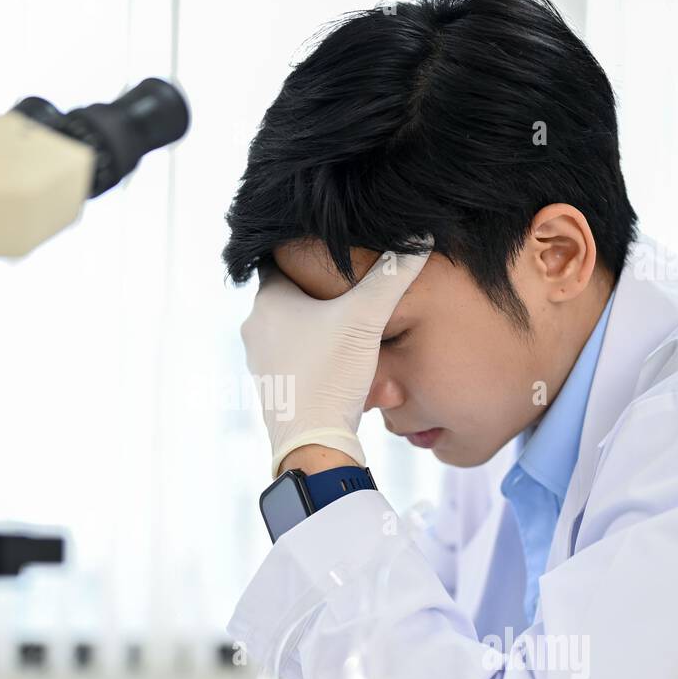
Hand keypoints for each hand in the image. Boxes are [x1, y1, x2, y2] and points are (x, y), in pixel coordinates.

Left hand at [241, 243, 431, 476]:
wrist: (314, 444)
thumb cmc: (331, 375)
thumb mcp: (367, 317)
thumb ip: (392, 275)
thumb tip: (421, 234)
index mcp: (267, 302)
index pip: (283, 261)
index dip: (310, 256)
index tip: (338, 260)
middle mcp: (256, 330)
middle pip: (301, 301)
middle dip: (336, 307)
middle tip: (366, 310)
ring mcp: (263, 363)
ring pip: (307, 337)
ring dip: (339, 342)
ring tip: (370, 352)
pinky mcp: (276, 390)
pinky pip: (307, 367)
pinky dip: (333, 369)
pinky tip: (362, 382)